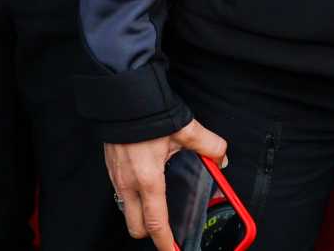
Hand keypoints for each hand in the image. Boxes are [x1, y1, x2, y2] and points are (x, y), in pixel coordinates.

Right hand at [104, 119, 228, 249]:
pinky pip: (121, 193)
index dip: (165, 244)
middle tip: (167, 230)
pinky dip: (133, 197)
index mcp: (148, 181)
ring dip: (140, 214)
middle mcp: (128, 184)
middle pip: (136, 227)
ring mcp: (116, 177)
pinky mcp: (111, 168)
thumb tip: (222, 157)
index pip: (156, 224)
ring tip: (157, 206)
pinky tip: (146, 182)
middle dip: (151, 233)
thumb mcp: (185, 130)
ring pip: (127, 210)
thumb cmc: (147, 114)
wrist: (120, 96)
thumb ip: (209, 145)